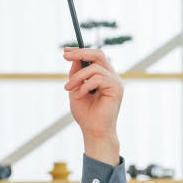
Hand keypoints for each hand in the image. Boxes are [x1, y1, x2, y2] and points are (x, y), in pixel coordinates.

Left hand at [63, 48, 122, 165]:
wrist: (93, 131)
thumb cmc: (86, 114)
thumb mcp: (76, 89)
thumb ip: (76, 73)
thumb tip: (73, 56)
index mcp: (103, 75)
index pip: (94, 56)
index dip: (80, 51)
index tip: (65, 51)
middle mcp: (111, 76)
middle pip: (98, 54)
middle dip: (80, 53)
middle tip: (65, 56)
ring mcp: (115, 82)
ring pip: (95, 68)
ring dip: (78, 77)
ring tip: (69, 88)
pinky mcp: (117, 88)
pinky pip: (98, 78)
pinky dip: (85, 86)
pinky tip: (81, 96)